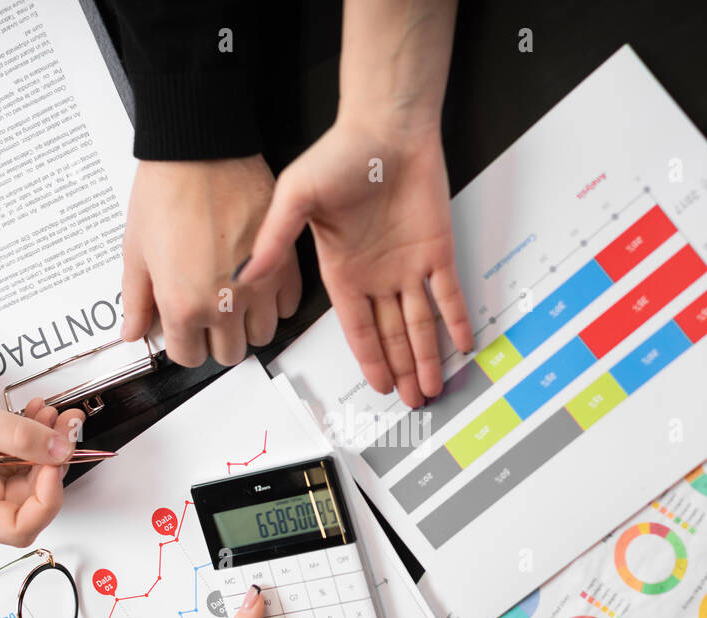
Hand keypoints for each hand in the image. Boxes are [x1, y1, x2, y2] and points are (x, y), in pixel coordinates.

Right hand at [0, 367, 83, 546]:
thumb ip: (19, 437)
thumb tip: (60, 450)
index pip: (19, 528)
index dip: (46, 500)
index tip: (55, 464)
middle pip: (35, 498)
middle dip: (54, 461)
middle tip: (65, 429)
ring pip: (37, 474)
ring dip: (50, 443)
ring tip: (52, 415)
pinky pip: (28, 456)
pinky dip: (39, 434)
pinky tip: (39, 414)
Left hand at [120, 156, 301, 366]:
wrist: (201, 150)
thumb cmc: (167, 191)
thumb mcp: (136, 251)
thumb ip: (136, 300)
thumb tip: (133, 329)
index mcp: (183, 305)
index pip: (188, 356)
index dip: (182, 343)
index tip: (181, 329)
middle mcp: (225, 304)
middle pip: (230, 354)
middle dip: (216, 340)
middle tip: (206, 315)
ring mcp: (259, 286)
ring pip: (262, 335)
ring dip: (247, 325)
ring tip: (232, 301)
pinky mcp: (283, 263)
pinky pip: (287, 305)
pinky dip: (274, 302)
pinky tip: (256, 285)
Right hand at [239, 118, 472, 406]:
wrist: (387, 126)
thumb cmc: (339, 155)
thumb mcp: (295, 199)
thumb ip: (275, 242)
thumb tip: (245, 277)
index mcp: (342, 271)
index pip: (357, 328)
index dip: (370, 360)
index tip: (379, 388)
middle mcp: (376, 275)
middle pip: (392, 335)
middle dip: (401, 370)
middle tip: (412, 402)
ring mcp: (408, 264)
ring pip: (421, 324)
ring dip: (427, 357)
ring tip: (433, 389)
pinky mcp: (437, 249)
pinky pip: (449, 294)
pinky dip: (456, 320)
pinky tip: (461, 346)